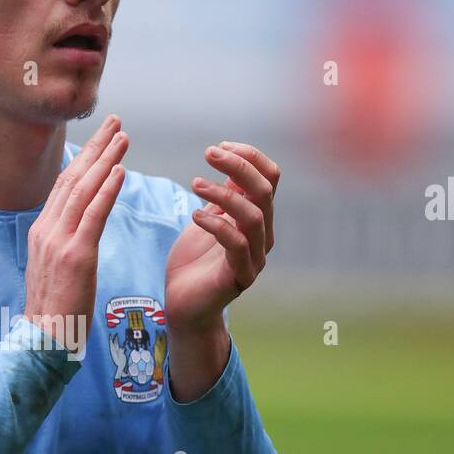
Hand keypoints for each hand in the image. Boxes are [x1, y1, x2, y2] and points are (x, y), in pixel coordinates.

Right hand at [24, 115, 127, 352]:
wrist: (43, 338)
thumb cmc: (54, 310)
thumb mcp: (54, 268)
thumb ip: (63, 243)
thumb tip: (76, 227)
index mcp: (41, 231)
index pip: (64, 186)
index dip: (84, 159)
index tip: (101, 138)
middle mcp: (46, 230)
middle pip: (73, 178)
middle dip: (96, 147)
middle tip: (116, 122)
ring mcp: (59, 241)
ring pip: (83, 190)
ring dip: (106, 159)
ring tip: (123, 137)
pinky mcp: (76, 255)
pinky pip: (93, 215)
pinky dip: (107, 189)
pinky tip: (120, 170)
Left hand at [165, 141, 279, 332]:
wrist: (184, 306)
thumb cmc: (194, 262)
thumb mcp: (208, 219)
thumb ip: (224, 196)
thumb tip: (230, 161)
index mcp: (258, 218)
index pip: (269, 178)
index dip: (249, 157)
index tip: (219, 147)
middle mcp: (263, 236)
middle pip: (264, 191)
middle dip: (238, 166)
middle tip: (208, 153)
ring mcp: (254, 258)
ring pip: (253, 216)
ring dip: (223, 194)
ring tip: (195, 183)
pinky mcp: (239, 276)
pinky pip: (236, 244)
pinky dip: (216, 224)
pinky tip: (194, 215)